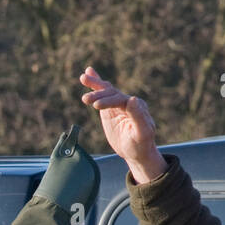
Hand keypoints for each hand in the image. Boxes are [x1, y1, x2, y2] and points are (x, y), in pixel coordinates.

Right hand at [79, 66, 166, 182]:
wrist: (137, 153)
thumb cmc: (141, 145)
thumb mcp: (142, 133)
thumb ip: (138, 116)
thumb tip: (133, 98)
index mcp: (137, 107)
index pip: (120, 100)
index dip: (108, 101)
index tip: (96, 105)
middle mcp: (128, 102)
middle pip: (112, 93)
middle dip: (99, 94)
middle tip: (86, 99)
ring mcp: (119, 104)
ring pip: (107, 91)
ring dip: (95, 85)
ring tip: (83, 78)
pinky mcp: (111, 109)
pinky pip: (103, 94)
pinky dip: (97, 84)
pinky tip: (88, 72)